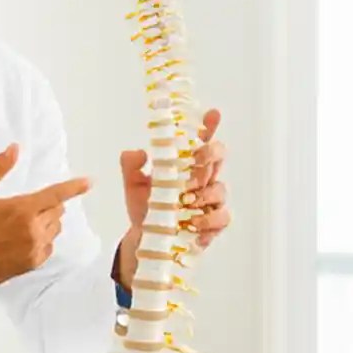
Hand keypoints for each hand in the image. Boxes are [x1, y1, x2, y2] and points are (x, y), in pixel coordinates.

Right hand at [0, 144, 90, 310]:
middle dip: (47, 204)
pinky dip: (42, 240)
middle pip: (56, 211)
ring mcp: (33, 250)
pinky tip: (22, 239)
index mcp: (21, 209)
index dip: (74, 187)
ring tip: (21, 222)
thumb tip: (15, 148)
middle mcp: (32, 230)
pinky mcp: (31, 265)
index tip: (90, 181)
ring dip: (46, 222)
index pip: (56, 195)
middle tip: (23, 206)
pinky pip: (48, 247)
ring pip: (54, 229)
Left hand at [119, 108, 229, 249]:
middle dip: (210, 155)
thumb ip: (130, 166)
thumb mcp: (131, 185)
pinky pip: (222, 217)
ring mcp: (211, 200)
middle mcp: (202, 178)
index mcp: (184, 164)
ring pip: (220, 188)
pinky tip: (194, 226)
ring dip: (203, 195)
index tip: (212, 113)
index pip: (200, 141)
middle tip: (196, 162)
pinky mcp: (215, 222)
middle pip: (218, 157)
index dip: (208, 126)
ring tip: (185, 203)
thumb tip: (139, 152)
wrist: (147, 238)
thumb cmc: (146, 207)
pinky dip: (209, 221)